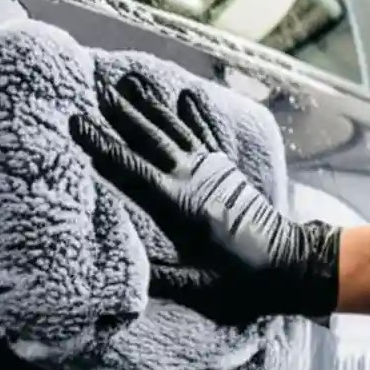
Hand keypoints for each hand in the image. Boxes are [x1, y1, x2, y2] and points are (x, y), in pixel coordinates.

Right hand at [70, 72, 340, 321]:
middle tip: (96, 88)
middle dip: (122, 114)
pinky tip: (184, 95)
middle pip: (150, 140)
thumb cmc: (241, 283)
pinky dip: (194, 114)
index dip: (102, 146)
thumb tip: (118, 272)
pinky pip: (206, 134)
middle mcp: (193, 179)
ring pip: (175, 130)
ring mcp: (212, 170)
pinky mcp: (226, 170)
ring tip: (129, 80)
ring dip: (151, 105)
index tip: (78, 122)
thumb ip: (159, 278)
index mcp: (179, 206)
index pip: (132, 170)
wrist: (290, 267)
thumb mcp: (197, 289)